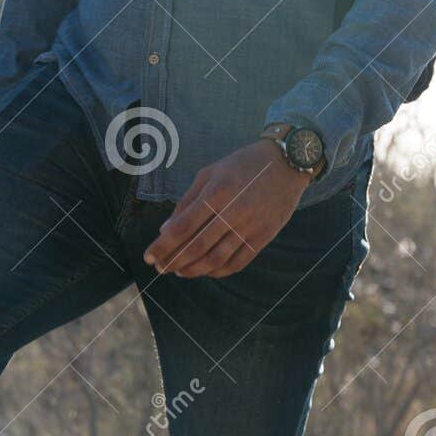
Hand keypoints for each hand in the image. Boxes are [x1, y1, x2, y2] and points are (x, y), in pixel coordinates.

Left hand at [141, 140, 312, 278]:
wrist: (287, 163)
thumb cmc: (243, 164)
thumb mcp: (211, 172)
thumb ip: (187, 200)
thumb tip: (166, 229)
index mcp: (216, 192)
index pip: (183, 227)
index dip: (162, 245)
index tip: (149, 257)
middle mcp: (233, 212)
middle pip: (196, 247)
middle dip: (174, 261)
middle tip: (161, 268)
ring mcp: (250, 227)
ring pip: (216, 259)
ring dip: (193, 270)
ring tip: (179, 271)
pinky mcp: (264, 237)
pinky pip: (237, 262)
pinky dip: (218, 271)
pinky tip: (205, 270)